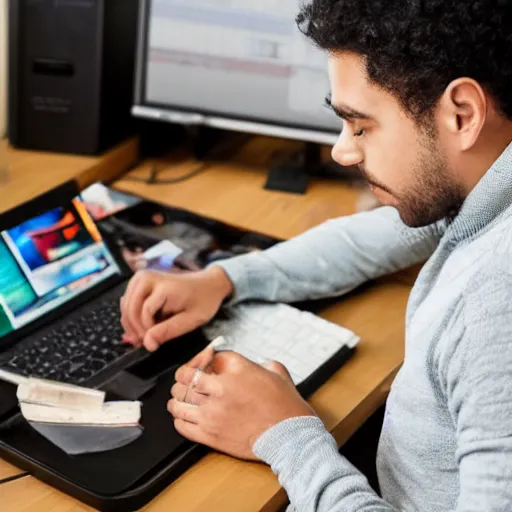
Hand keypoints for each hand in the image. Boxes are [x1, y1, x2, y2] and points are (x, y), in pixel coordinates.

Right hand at [120, 266, 232, 351]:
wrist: (208, 283)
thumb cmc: (204, 300)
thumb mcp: (192, 320)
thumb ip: (168, 331)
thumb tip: (147, 343)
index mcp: (164, 286)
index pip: (145, 312)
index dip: (147, 331)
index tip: (154, 346)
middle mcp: (148, 277)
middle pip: (131, 308)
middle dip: (136, 329)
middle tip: (146, 343)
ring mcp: (142, 277)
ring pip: (126, 306)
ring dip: (132, 325)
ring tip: (145, 337)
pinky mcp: (139, 281)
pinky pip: (127, 303)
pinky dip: (132, 317)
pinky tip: (143, 327)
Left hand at [168, 347, 315, 460]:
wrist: (289, 435)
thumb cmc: (284, 404)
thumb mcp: (274, 369)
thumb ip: (255, 361)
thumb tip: (239, 363)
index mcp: (236, 369)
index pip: (206, 358)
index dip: (203, 360)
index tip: (205, 365)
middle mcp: (220, 389)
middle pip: (185, 378)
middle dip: (184, 378)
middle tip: (186, 381)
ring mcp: (212, 413)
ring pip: (178, 402)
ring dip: (177, 399)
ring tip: (180, 399)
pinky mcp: (210, 435)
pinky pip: (181, 425)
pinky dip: (179, 419)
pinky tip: (184, 416)